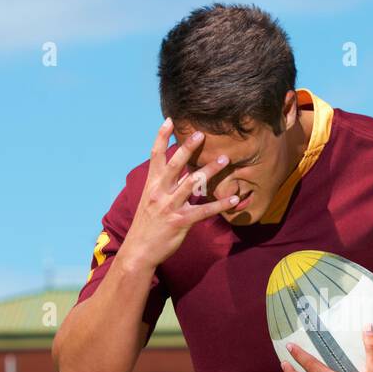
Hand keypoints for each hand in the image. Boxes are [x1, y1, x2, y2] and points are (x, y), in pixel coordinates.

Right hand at [120, 119, 239, 270]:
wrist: (139, 251)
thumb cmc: (147, 225)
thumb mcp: (150, 201)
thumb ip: (164, 185)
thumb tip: (179, 171)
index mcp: (152, 185)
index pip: (155, 156)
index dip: (161, 137)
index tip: (170, 120)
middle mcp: (160, 192)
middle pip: (175, 164)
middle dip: (188, 148)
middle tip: (202, 133)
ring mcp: (170, 206)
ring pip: (192, 183)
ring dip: (210, 170)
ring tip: (225, 158)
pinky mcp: (181, 222)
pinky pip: (204, 211)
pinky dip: (220, 204)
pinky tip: (233, 199)